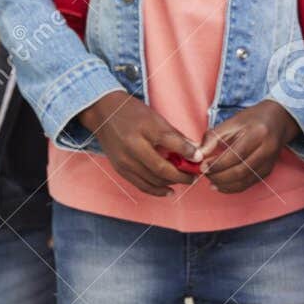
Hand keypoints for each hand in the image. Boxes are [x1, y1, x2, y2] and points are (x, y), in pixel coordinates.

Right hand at [78, 90, 197, 195]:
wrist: (104, 112)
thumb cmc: (132, 112)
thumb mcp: (155, 117)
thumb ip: (174, 135)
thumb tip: (194, 149)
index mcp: (144, 128)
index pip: (170, 142)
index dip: (187, 152)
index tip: (199, 158)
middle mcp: (132, 146)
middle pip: (161, 168)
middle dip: (182, 175)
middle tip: (194, 176)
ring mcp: (124, 160)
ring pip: (152, 180)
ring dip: (172, 183)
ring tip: (185, 180)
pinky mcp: (120, 169)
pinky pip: (141, 185)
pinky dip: (157, 190)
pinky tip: (169, 190)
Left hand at [197, 100, 298, 193]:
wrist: (279, 120)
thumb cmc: (253, 119)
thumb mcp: (232, 121)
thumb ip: (214, 137)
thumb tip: (199, 154)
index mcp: (258, 133)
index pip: (235, 154)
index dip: (217, 164)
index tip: (202, 166)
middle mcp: (267, 149)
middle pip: (241, 170)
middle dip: (219, 176)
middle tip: (205, 174)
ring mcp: (269, 162)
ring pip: (245, 180)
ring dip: (225, 184)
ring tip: (211, 181)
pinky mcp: (268, 170)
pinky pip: (249, 183)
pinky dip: (234, 187)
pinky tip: (221, 185)